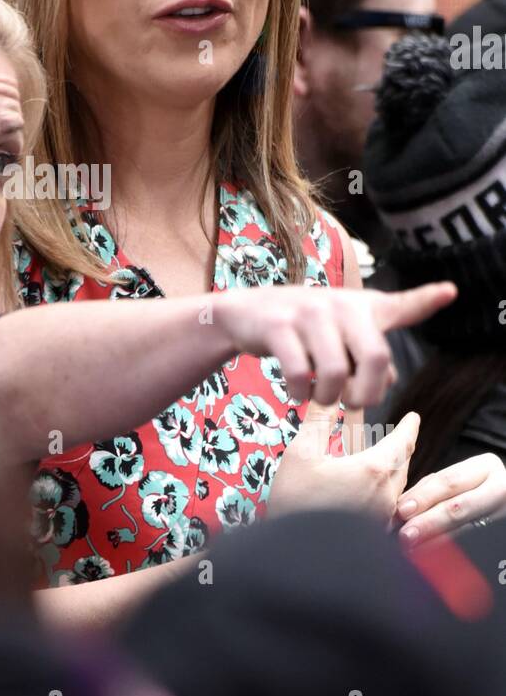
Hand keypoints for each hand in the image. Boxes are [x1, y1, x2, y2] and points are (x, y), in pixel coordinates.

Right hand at [211, 281, 456, 408]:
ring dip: (327, 397)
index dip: (426, 299)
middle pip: (376, 357)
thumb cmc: (302, 329)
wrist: (245, 313)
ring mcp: (308, 312)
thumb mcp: (339, 336)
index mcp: (362, 308)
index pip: (401, 305)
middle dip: (367, 393)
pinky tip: (296, 391)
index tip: (450, 292)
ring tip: (318, 396)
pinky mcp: (278, 325)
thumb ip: (368, 357)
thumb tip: (391, 380)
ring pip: (335, 372)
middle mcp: (340, 304)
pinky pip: (298, 374)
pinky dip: (299, 393)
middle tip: (352, 402)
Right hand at [268, 399, 417, 522]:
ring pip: (396, 484)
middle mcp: (386, 494)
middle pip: (402, 463)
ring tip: (382, 456)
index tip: (413, 417)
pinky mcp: (373, 532)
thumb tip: (327, 392)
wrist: (296, 556)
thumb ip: (318, 420)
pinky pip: (387, 503)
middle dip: (400, 445)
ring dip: (391, 465)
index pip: (402, 441)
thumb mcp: (301, 453)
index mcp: (374, 470)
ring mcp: (381, 516)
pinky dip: (383, 486)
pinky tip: (369, 487)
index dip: (409, 427)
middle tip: (399, 433)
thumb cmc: (296, 503)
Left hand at [396, 453, 505, 546]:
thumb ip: (431, 489)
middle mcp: (498, 489)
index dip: (424, 497)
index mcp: (485, 468)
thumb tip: (403, 507)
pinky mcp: (498, 534)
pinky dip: (449, 552)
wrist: (498, 502)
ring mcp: (502, 514)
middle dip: (428, 522)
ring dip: (436, 542)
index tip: (402, 510)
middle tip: (407, 534)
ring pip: (466, 530)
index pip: (449, 482)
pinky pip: (471, 546)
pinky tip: (432, 558)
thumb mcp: (457, 481)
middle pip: (458, 507)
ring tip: (414, 549)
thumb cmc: (472, 490)